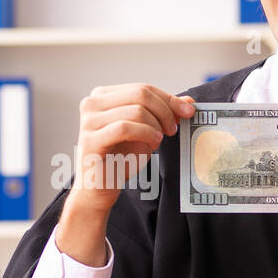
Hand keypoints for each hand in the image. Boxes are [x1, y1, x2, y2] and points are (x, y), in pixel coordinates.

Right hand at [57, 84, 195, 266]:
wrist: (99, 189)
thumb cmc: (120, 159)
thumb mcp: (145, 132)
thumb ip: (163, 114)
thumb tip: (188, 100)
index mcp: (102, 95)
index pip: (142, 88)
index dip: (169, 99)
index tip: (188, 111)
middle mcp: (91, 103)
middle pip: (140, 94)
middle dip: (164, 110)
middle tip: (174, 128)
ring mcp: (88, 120)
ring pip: (135, 110)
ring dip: (155, 125)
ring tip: (159, 139)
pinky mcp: (90, 139)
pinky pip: (125, 128)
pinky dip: (145, 133)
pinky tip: (153, 143)